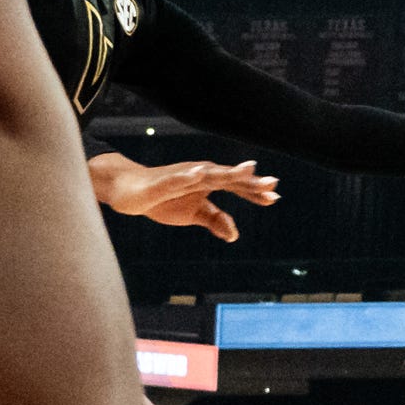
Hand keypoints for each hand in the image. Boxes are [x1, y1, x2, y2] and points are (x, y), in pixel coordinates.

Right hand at [97, 157, 276, 240]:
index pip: (236, 186)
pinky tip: (201, 173)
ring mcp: (183, 175)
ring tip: (248, 169)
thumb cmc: (164, 199)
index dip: (255, 191)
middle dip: (250, 180)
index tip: (275, 197)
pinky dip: (190, 176)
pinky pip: (178, 178)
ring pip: (208, 173)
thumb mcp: (193, 213)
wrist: (128, 190)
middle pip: (229, 177)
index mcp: (209, 182)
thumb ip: (215, 220)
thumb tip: (235, 235)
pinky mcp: (164, 181)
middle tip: (272, 183)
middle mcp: (199, 174)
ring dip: (227, 172)